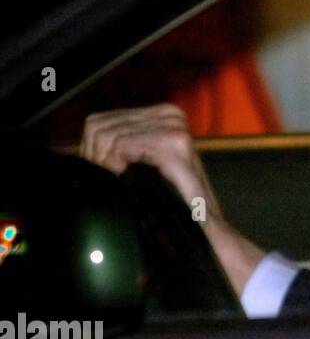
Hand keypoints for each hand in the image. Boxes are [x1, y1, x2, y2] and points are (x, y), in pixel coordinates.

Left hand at [80, 104, 265, 294]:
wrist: (204, 225)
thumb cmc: (170, 201)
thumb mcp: (140, 165)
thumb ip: (115, 148)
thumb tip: (76, 146)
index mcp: (161, 114)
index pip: (100, 122)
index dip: (92, 153)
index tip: (104, 176)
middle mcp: (169, 114)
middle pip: (100, 127)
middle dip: (96, 159)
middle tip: (109, 184)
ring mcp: (173, 126)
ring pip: (107, 135)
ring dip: (105, 164)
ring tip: (118, 185)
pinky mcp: (173, 142)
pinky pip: (122, 144)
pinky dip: (115, 164)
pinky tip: (124, 180)